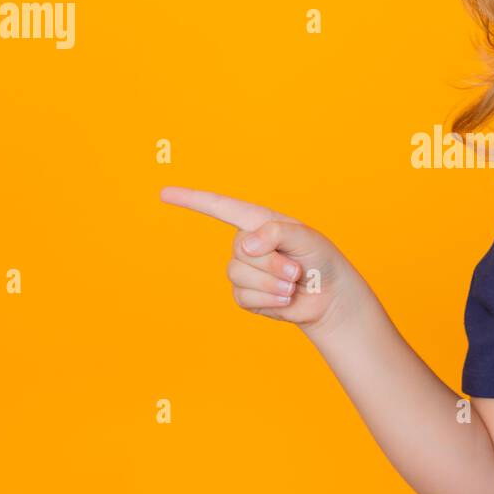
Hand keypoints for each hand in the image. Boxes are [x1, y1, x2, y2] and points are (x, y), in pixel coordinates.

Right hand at [159, 186, 366, 337]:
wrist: (329, 296)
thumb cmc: (320, 259)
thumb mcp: (305, 238)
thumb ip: (274, 233)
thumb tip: (243, 246)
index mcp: (258, 221)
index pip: (219, 207)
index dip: (192, 199)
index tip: (164, 193)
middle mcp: (247, 244)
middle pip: (240, 251)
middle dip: (272, 264)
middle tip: (296, 270)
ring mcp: (244, 270)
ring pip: (239, 275)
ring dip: (272, 284)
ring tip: (293, 284)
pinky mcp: (246, 296)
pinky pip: (244, 298)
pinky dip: (269, 300)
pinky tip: (285, 298)